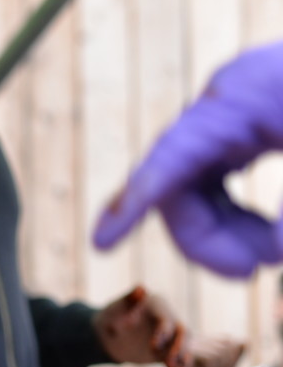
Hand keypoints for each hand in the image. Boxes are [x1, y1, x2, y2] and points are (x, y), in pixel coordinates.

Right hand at [93, 42, 282, 276]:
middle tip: (257, 270)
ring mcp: (236, 118)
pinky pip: (220, 183)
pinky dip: (239, 218)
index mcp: (242, 97)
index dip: (136, 201)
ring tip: (272, 255)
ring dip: (225, 234)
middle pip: (180, 183)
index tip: (102, 243)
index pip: (174, 155)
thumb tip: (276, 252)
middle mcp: (225, 107)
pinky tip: (268, 236)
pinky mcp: (250, 130)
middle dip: (209, 237)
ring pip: (197, 190)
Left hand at [93, 286, 185, 366]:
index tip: (153, 346)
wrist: (106, 334)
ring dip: (182, 366)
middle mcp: (170, 320)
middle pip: (183, 336)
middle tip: (169, 364)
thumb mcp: (115, 309)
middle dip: (179, 350)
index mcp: (159, 306)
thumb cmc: (110, 317)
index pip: (167, 320)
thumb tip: (141, 288)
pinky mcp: (168, 353)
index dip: (163, 333)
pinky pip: (176, 365)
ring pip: (184, 352)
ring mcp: (171, 338)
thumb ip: (129, 300)